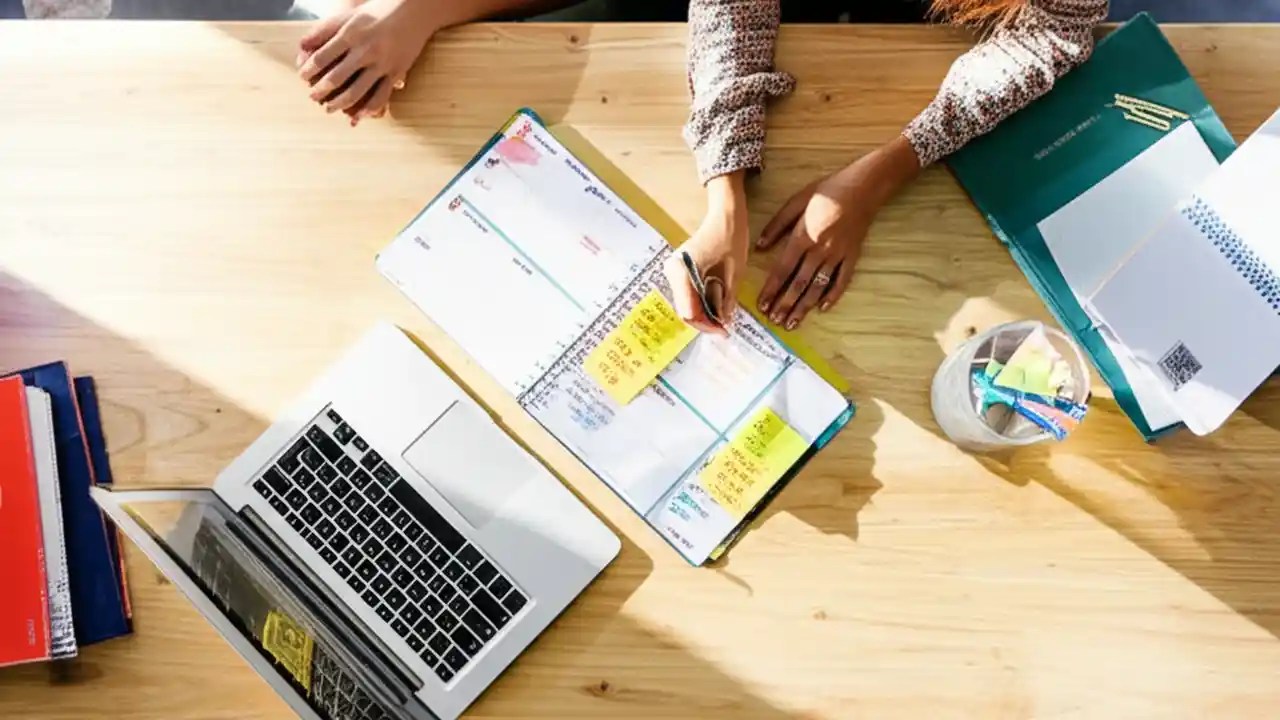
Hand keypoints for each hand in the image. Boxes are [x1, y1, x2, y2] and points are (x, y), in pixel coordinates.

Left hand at [297, 0, 439, 123]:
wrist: (413, 11)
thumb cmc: (377, 11)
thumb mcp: (348, 15)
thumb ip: (324, 30)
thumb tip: (301, 46)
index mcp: (350, 34)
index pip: (322, 57)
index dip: (309, 70)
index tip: (302, 78)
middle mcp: (365, 50)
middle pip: (336, 78)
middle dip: (320, 91)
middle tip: (312, 97)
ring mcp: (382, 63)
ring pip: (356, 91)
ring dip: (340, 103)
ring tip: (329, 109)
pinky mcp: (396, 72)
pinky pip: (381, 96)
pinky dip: (368, 109)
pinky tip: (358, 115)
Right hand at [664, 173, 749, 335]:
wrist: (725, 215)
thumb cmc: (731, 238)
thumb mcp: (734, 273)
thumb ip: (726, 300)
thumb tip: (723, 323)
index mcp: (682, 270)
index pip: (689, 310)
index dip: (706, 325)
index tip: (724, 331)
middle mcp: (672, 272)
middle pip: (685, 309)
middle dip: (704, 322)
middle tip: (725, 328)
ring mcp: (673, 272)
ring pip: (686, 305)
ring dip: (703, 314)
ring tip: (723, 319)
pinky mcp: (678, 273)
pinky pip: (688, 296)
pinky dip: (701, 304)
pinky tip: (715, 307)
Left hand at [756, 137, 920, 328]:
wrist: (864, 186)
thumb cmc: (827, 191)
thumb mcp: (796, 201)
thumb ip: (777, 225)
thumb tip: (759, 247)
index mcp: (804, 235)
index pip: (783, 269)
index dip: (771, 289)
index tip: (762, 305)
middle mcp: (820, 249)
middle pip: (799, 283)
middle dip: (785, 304)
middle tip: (775, 321)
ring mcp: (838, 255)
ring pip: (818, 286)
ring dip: (804, 306)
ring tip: (793, 322)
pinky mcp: (852, 256)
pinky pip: (842, 280)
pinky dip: (832, 295)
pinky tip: (822, 308)